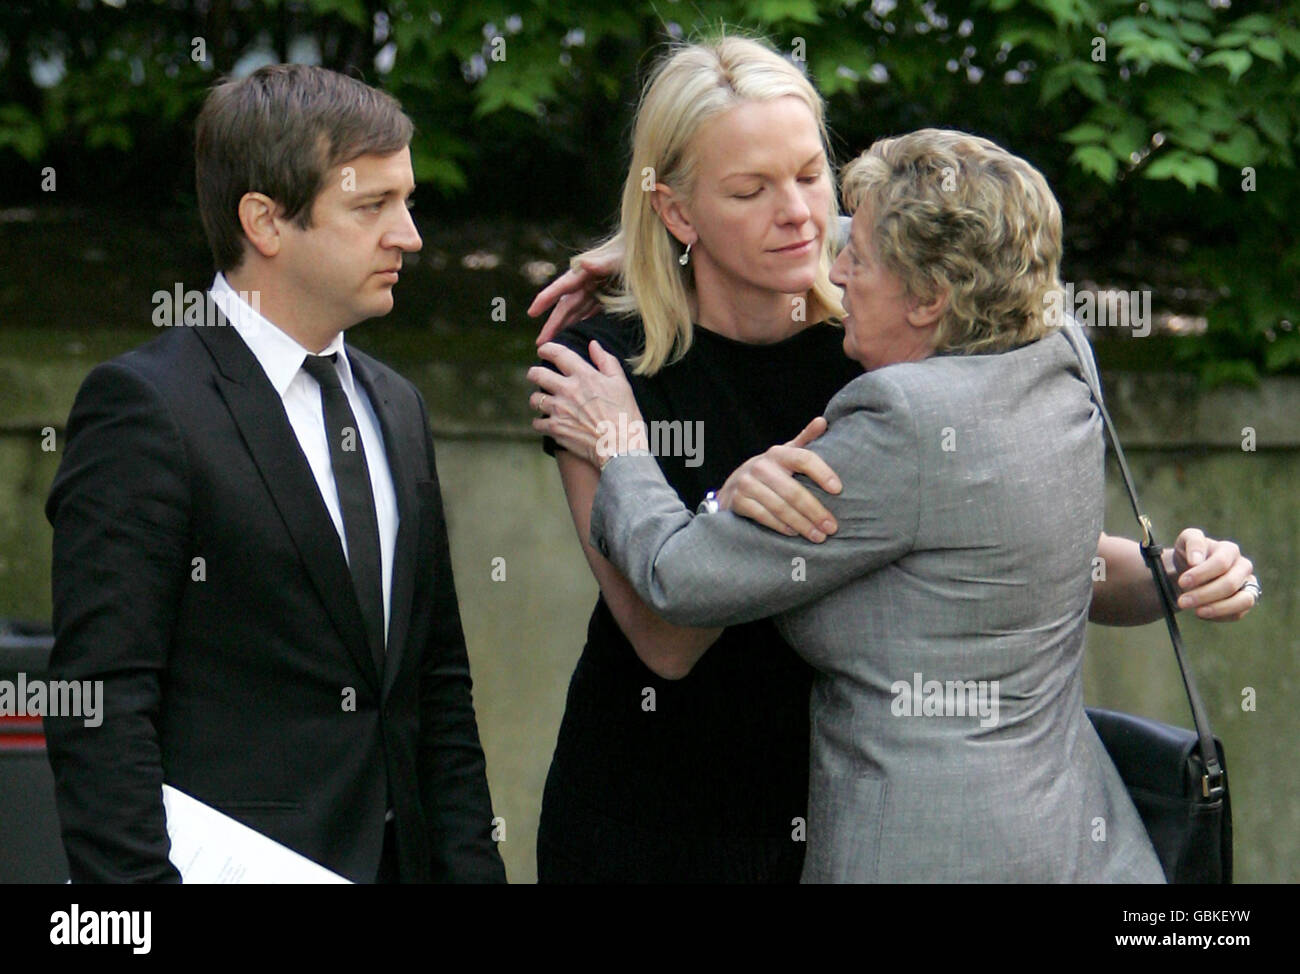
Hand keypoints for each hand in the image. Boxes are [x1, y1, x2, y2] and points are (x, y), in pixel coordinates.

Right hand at [527, 239, 624, 344]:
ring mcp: (594, 289)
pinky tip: (576, 334)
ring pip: (575, 312)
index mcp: (584, 272)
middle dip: (553, 324)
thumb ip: (603, 262)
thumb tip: (585, 263)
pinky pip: (589, 312)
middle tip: (540, 343)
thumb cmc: (630, 252)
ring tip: (554, 344)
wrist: (643, 250)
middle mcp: (585, 282)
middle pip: (565, 306)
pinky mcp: (604, 295)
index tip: (531, 313)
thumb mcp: (619, 257)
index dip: (545, 299)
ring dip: (565, 327)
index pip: (561, 287)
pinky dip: (581, 323)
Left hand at [528, 340, 644, 466]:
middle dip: (534, 373)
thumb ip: (606, 362)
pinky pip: (537, 423)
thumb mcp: (621, 384)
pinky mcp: (555, 429)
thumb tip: (593, 345)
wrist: (621, 448)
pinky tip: (547, 423)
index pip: (559, 354)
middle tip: (535, 375)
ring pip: (535, 399)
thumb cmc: (625, 416)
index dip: (548, 349)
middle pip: (538, 374)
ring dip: (537, 399)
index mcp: (585, 376)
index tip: (543, 350)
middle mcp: (568, 390)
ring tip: (542, 401)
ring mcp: (559, 410)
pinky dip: (540, 423)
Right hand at [718, 417, 842, 541]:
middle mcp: (761, 466)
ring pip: (780, 507)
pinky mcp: (738, 500)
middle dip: (815, 511)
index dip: (822, 472)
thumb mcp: (785, 453)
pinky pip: (764, 516)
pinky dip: (781, 527)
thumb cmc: (769, 471)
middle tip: (832, 527)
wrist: (732, 487)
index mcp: (778, 453)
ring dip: (802, 524)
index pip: (804, 458)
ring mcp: (747, 483)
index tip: (838, 489)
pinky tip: (795, 534)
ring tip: (818, 536)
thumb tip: (822, 421)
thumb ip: (805, 440)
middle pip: (793, 491)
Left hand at [1169, 528, 1256, 620]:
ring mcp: (1248, 585)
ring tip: (1197, 612)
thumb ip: (1192, 542)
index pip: (1221, 563)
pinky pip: (1238, 613)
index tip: (1182, 581)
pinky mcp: (1245, 601)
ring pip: (1244, 601)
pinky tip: (1202, 613)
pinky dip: (1220, 616)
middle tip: (1183, 601)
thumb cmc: (1188, 555)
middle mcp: (1243, 567)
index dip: (1202, 574)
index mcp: (1229, 550)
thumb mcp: (1185, 541)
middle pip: (1230, 584)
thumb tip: (1196, 561)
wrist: (1188, 572)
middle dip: (1204, 594)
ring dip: (1218, 609)